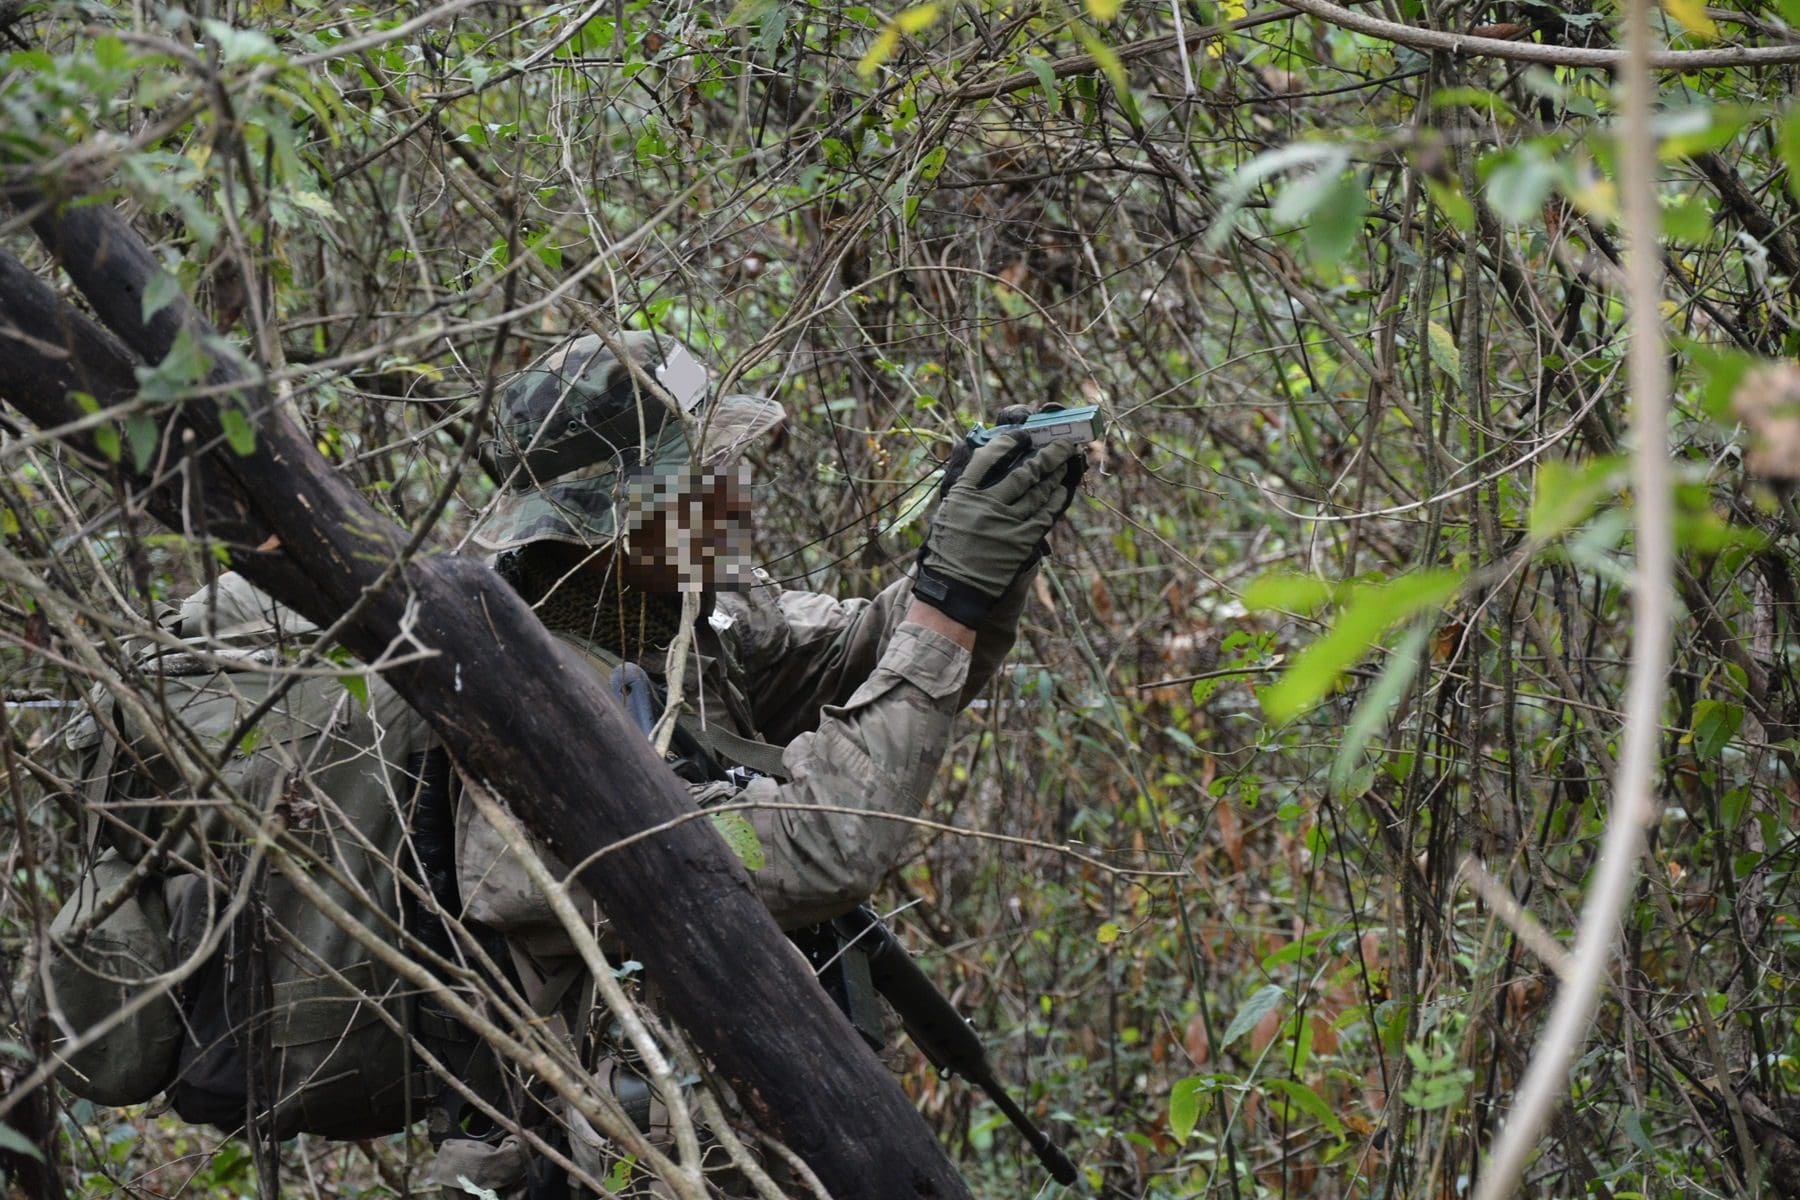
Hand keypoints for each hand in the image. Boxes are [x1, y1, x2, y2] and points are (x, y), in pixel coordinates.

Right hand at [913, 431, 1084, 626]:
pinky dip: (1056, 499)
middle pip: (1024, 472)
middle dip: (1047, 455)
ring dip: (1056, 474)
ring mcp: (1007, 524)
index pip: (988, 457)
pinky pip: (1046, 514)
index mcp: (963, 494)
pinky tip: (1062, 489)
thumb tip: (964, 444)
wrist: (953, 591)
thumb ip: (958, 476)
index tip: (1022, 434)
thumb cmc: (946, 548)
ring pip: (1039, 491)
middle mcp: (986, 506)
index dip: (1009, 441)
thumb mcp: (946, 510)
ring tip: (1065, 462)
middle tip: (1060, 443)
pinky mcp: (1022, 542)